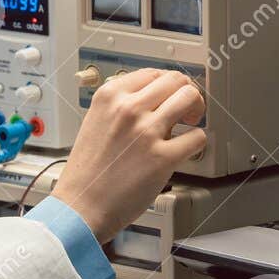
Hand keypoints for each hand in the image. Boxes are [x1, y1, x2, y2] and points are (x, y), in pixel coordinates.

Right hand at [52, 69, 206, 243]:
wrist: (81, 205)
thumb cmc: (87, 172)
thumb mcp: (94, 123)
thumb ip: (119, 107)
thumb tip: (151, 100)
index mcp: (109, 97)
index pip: (152, 73)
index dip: (166, 84)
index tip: (169, 96)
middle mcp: (128, 109)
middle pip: (175, 80)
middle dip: (185, 92)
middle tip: (185, 109)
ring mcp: (146, 132)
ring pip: (189, 98)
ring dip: (196, 109)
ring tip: (189, 123)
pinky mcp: (162, 157)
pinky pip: (197, 137)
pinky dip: (196, 142)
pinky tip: (185, 149)